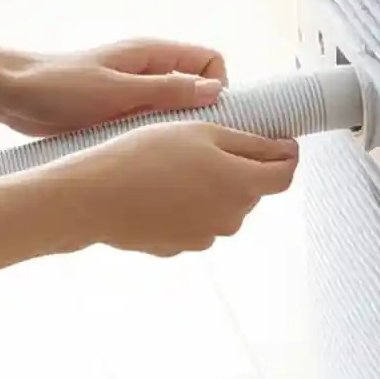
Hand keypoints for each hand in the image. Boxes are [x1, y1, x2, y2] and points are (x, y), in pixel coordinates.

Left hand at [0, 40, 227, 135]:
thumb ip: (168, 90)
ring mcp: (137, 92)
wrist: (14, 95)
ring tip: (161, 150)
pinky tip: (143, 154)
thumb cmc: (61, 88)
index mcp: (153, 54)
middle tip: (186, 140)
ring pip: (177, 110)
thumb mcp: (119, 91)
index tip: (205, 114)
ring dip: (176, 129)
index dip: (217, 85)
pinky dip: (155, 137)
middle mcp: (150, 71)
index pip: (210, 60)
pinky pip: (154, 124)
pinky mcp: (123, 112)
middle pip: (197, 87)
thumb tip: (215, 90)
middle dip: (200, 113)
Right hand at [43, 122, 298, 256]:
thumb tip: (285, 151)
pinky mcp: (181, 246)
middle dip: (240, 168)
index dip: (286, 155)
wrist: (93, 196)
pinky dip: (187, 206)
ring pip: (223, 207)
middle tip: (206, 145)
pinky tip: (159, 191)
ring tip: (175, 167)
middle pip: (252, 190)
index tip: (278, 141)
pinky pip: (196, 221)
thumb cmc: (145, 155)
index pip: (285, 174)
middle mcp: (232, 218)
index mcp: (242, 185)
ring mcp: (206, 236)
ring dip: (212, 188)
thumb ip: (251, 143)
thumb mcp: (203, 131)